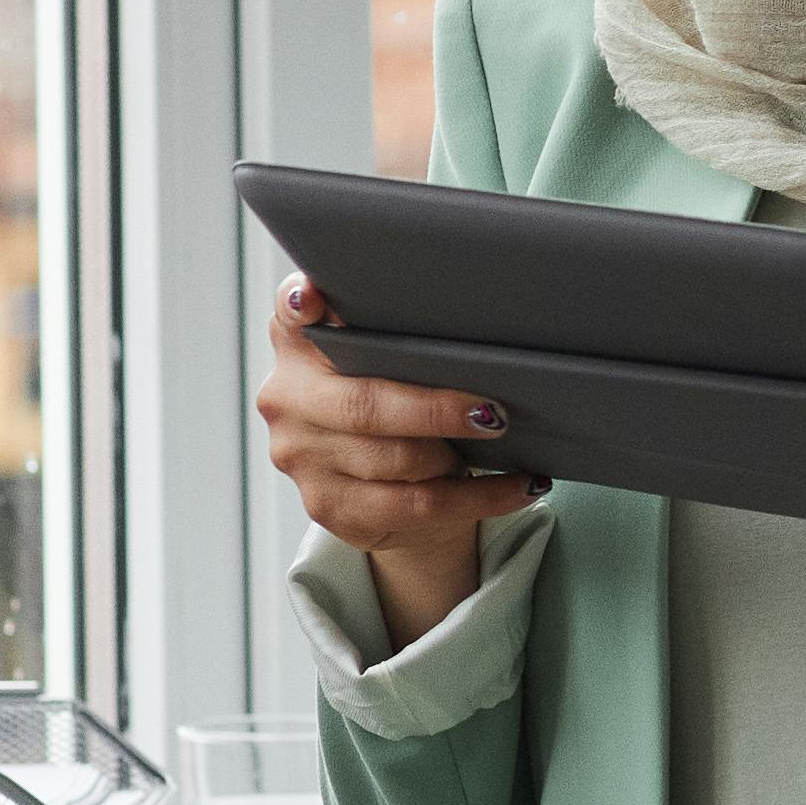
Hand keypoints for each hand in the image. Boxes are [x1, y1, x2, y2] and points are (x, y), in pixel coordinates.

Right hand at [260, 280, 536, 641]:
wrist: (385, 490)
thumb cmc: (392, 401)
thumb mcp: (383, 358)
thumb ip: (391, 330)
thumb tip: (465, 318)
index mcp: (298, 345)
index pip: (288, 314)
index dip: (299, 303)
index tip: (313, 297)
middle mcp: (287, 400)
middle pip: (363, 405)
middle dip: (435, 410)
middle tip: (493, 412)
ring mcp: (302, 458)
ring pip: (396, 461)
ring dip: (457, 456)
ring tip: (504, 443)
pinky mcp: (331, 507)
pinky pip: (417, 505)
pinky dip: (479, 497)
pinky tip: (518, 486)